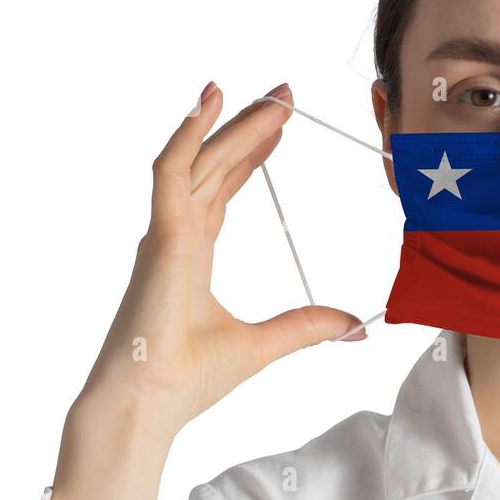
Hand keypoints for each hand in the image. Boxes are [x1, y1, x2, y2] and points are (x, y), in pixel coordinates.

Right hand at [52, 81, 366, 499]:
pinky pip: (171, 173)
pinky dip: (188, 134)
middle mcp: (176, 236)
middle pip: (215, 164)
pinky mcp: (161, 239)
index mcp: (192, 254)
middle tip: (286, 94)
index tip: (281, 128)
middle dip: (249, 126)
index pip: (223, 189)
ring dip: (231, 122)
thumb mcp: (264, 345)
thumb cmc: (185, 380)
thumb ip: (307, 327)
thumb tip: (354, 327)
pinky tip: (209, 102)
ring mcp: (165, 234)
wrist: (145, 406)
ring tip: (267, 93)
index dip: (250, 155)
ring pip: (201, 159)